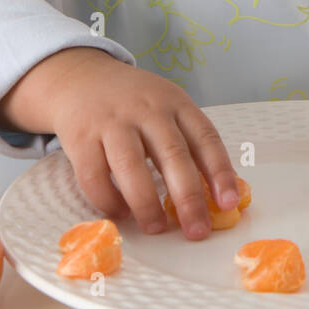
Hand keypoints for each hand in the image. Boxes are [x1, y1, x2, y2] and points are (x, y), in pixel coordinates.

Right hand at [31, 49, 241, 239]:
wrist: (79, 78)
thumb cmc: (132, 103)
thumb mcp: (166, 107)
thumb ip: (188, 141)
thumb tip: (217, 195)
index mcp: (175, 102)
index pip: (205, 137)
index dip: (220, 172)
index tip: (228, 203)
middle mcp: (146, 109)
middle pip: (172, 155)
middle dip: (188, 198)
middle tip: (197, 230)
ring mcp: (111, 122)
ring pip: (131, 167)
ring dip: (147, 203)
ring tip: (157, 228)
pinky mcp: (80, 138)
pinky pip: (94, 177)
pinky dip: (109, 201)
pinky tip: (121, 214)